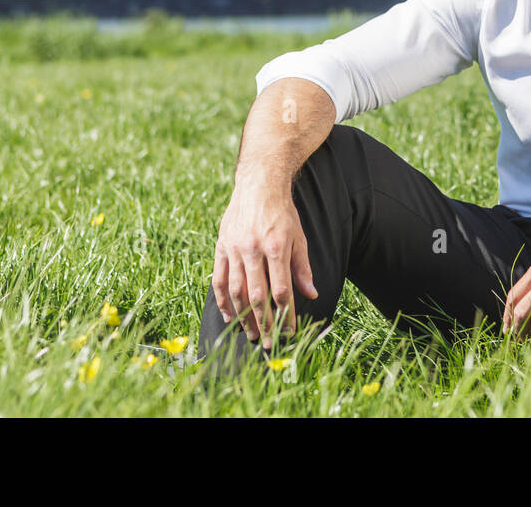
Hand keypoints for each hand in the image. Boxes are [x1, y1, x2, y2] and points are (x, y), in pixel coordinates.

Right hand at [212, 188, 317, 348]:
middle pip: (257, 296)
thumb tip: (312, 294)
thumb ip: (303, 268)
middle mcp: (252, 250)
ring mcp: (234, 249)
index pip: (281, 290)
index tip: (289, 330)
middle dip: (264, 323)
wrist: (258, 186)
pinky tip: (229, 316)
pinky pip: (218, 280)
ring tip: (252, 335)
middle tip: (269, 342)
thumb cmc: (282, 214)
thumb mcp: (298, 238)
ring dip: (244, 317)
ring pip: (236, 291)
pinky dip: (223, 301)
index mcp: (275, 247)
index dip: (285, 314)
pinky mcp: (221, 248)